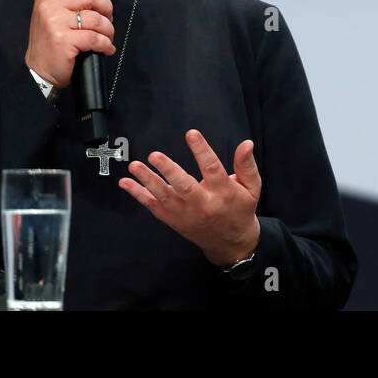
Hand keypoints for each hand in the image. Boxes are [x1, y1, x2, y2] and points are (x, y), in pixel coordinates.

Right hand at [24, 0, 115, 87]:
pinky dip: (106, 45)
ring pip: (97, 19)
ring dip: (108, 30)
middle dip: (106, 9)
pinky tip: (104, 48)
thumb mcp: (52, 12)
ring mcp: (56, 22)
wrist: (39, 71)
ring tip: (105, 37)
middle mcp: (49, 5)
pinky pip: (96, 38)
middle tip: (106, 20)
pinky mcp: (64, 40)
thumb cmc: (50, 42)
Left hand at [119, 130, 261, 266]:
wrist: (230, 242)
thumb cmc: (240, 210)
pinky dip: (138, 194)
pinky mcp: (173, 219)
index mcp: (223, 193)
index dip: (201, 150)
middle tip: (155, 156)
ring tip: (135, 166)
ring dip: (147, 180)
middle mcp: (202, 204)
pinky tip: (126, 183)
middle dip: (168, 170)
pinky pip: (153, 206)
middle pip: (183, 185)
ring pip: (164, 196)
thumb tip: (246, 144)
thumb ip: (247, 165)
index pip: (212, 168)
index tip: (191, 134)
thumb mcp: (251, 187)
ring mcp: (184, 213)